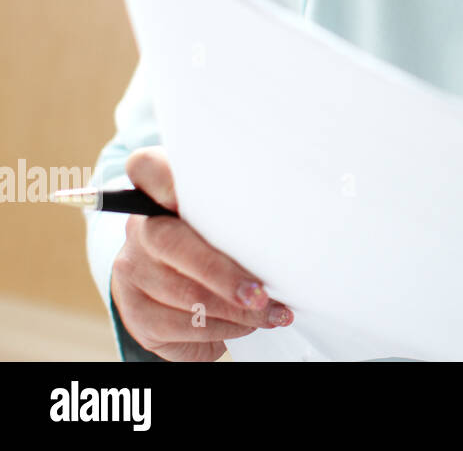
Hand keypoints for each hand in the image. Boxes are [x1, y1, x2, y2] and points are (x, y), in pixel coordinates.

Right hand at [109, 146, 292, 360]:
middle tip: (260, 294)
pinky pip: (179, 326)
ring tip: (270, 313)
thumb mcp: (229, 219)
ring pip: (181, 292)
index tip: (185, 195)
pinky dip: (221, 329)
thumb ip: (241, 209)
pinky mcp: (135, 311)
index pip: (147, 168)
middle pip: (170, 242)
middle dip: (221, 273)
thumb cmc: (221, 244)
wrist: (184, 294)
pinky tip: (244, 324)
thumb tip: (296, 215)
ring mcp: (132, 269)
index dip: (164, 177)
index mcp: (161, 192)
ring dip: (234, 311)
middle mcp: (140, 228)